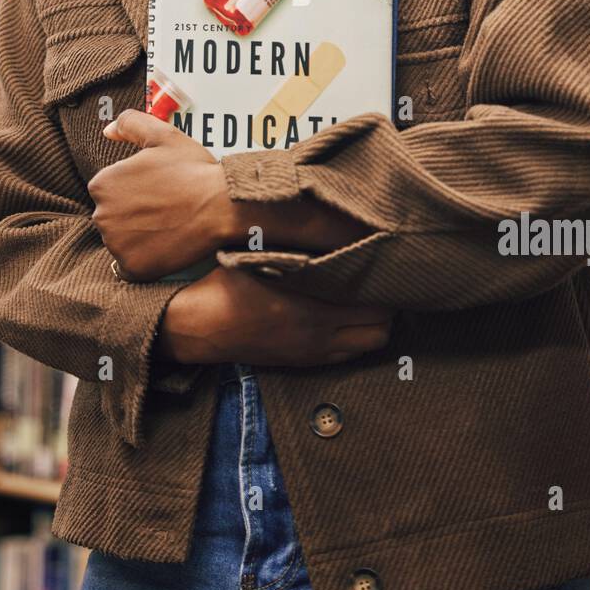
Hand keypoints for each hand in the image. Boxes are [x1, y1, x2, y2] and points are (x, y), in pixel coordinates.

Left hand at [89, 109, 233, 280]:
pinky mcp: (134, 268)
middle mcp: (101, 216)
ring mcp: (117, 245)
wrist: (222, 206)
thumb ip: (130, 124)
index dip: (132, 191)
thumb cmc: (193, 170)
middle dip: (132, 214)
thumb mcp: (162, 136)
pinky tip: (165, 246)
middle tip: (163, 209)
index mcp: (102, 184)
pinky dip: (145, 260)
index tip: (154, 191)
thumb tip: (108, 130)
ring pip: (120, 242)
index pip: (108, 191)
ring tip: (166, 227)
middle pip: (112, 217)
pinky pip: (131, 267)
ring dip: (137, 237)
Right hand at [155, 266, 393, 366]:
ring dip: (374, 324)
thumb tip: (334, 228)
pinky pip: (347, 356)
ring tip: (367, 300)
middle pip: (381, 330)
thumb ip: (302, 248)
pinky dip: (355, 338)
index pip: (375, 304)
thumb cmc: (230, 284)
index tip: (384, 266)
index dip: (386, 285)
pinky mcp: (303, 362)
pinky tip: (345, 318)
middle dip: (388, 307)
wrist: (202, 326)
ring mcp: (313, 352)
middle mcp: (320, 335)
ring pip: (368, 346)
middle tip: (382, 283)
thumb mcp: (264, 255)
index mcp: (313, 307)